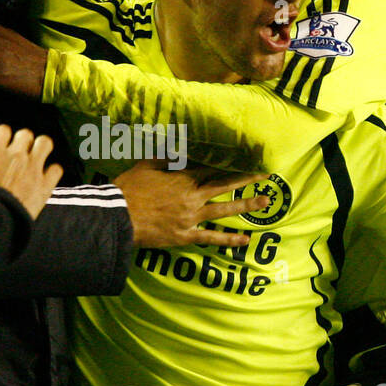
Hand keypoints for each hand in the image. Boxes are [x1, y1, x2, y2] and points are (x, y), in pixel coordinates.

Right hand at [0, 125, 62, 219]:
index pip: (3, 130)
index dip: (4, 138)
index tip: (3, 145)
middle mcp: (15, 156)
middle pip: (25, 134)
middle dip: (23, 142)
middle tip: (19, 154)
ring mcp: (32, 169)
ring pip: (45, 143)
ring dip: (41, 148)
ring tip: (37, 157)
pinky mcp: (44, 186)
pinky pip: (57, 169)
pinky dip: (52, 172)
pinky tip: (46, 177)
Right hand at [114, 162, 269, 247]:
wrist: (119, 216)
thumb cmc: (129, 189)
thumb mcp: (146, 165)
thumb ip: (165, 155)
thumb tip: (179, 145)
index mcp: (183, 177)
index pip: (211, 167)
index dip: (228, 161)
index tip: (244, 156)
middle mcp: (192, 196)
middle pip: (225, 185)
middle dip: (247, 179)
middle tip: (266, 175)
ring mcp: (191, 217)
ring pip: (224, 210)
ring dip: (246, 205)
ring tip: (265, 202)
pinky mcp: (186, 235)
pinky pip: (211, 238)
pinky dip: (229, 239)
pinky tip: (245, 240)